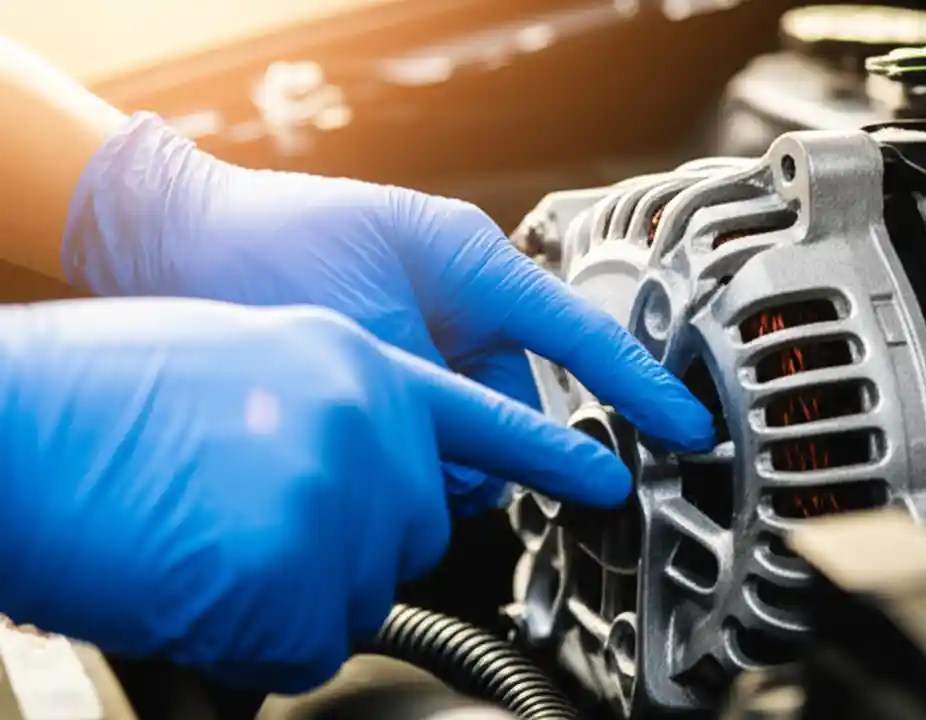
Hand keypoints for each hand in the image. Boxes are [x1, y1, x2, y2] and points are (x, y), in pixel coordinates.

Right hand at [0, 298, 633, 691]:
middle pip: (415, 528)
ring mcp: (344, 500)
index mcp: (357, 362)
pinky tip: (198, 582)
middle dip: (352, 540)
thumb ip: (330, 403)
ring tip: (208, 539)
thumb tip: (362, 456)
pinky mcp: (306, 576)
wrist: (12, 422)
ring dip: (295, 587)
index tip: (607, 481)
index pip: (484, 415)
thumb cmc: (99, 394)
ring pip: (363, 592)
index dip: (550, 454)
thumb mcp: (244, 357)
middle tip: (253, 517)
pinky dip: (259, 638)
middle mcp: (370, 425)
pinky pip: (312, 646)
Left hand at [62, 114, 714, 510]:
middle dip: (505, 444)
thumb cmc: (266, 249)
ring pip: (482, 420)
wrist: (178, 243)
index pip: (580, 333)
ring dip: (455, 453)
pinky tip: (384, 448)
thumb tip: (465, 466)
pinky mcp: (404, 364)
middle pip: (525, 397)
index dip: (641, 385)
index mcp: (474, 265)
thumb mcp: (359, 323)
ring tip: (398, 450)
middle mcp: (464, 301)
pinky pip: (443, 422)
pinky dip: (425, 449)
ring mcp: (434, 333)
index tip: (687, 427)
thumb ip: (425, 396)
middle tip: (467, 469)